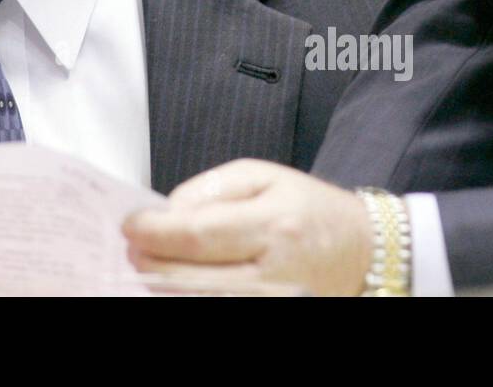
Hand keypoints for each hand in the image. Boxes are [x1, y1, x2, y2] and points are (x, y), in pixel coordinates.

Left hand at [121, 159, 374, 295]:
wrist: (362, 251)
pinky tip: (175, 283)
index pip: (196, 234)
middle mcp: (275, 272)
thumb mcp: (262, 176)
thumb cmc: (310, 209)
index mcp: (273, 225)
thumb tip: (169, 212)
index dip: (154, 231)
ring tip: (147, 264)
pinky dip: (189, 297)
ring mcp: (275, 303)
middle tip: (130, 246)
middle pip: (191, 276)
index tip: (130, 224)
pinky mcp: (273, 314)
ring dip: (163, 284)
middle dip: (151, 261)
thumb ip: (209, 190)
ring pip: (200, 300)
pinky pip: (218, 309)